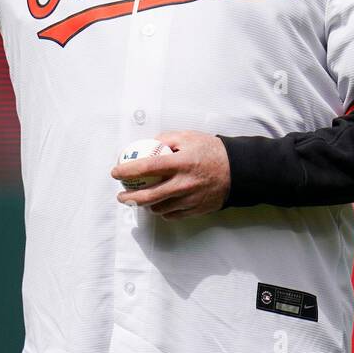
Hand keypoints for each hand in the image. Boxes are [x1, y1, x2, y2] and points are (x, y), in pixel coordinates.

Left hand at [110, 130, 230, 219]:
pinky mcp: (196, 210)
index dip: (127, 171)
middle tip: (121, 195)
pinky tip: (159, 204)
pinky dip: (162, 210)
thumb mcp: (188, 137)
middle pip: (148, 196)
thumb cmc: (212, 151)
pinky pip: (172, 215)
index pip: (146, 167)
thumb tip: (146, 145)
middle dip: (129, 198)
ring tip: (140, 199)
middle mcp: (184, 183)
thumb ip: (165, 139)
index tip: (115, 173)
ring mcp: (190, 199)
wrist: (238, 170)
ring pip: (159, 208)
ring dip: (145, 205)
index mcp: (180, 163)